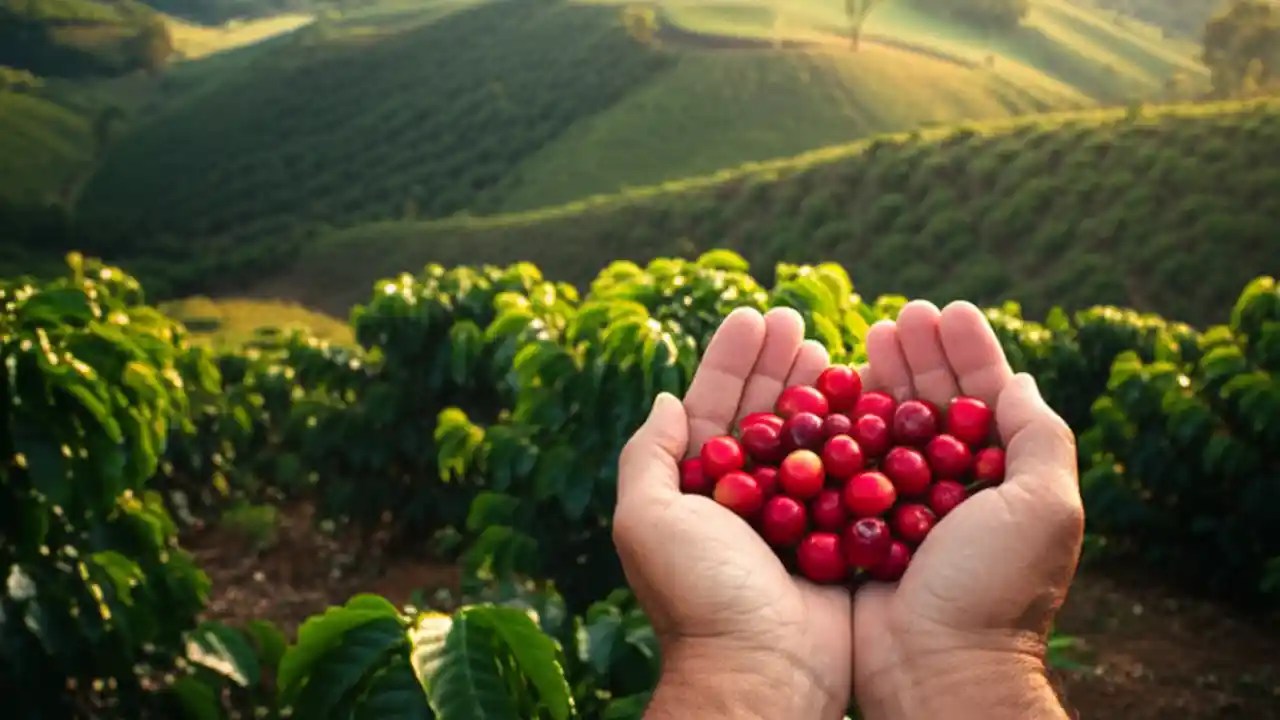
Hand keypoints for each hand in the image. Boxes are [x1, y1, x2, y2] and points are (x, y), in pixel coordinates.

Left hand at [613, 307, 851, 719]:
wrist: (762, 669)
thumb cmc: (698, 593)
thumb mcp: (647, 517)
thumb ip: (647, 455)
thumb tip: (664, 399)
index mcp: (696, 490)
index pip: (712, 408)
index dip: (731, 360)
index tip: (754, 315)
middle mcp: (743, 499)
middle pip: (763, 414)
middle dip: (777, 365)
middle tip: (797, 319)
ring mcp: (793, 517)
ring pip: (807, 438)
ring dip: (817, 391)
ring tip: (830, 348)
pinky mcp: (836, 537)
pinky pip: (847, 475)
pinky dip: (854, 437)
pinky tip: (866, 399)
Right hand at [852, 301, 1083, 719]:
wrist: (934, 667)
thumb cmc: (995, 588)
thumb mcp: (1044, 506)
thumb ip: (1039, 436)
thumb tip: (1019, 379)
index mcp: (1003, 481)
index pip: (987, 398)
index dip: (970, 350)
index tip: (948, 310)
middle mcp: (954, 489)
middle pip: (935, 404)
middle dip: (922, 355)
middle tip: (901, 314)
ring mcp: (904, 506)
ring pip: (890, 427)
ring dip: (882, 379)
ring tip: (868, 337)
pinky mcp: (860, 526)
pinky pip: (849, 464)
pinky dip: (843, 426)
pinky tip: (833, 392)